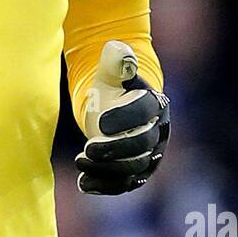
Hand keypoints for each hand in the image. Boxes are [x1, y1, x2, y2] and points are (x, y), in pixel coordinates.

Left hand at [75, 40, 169, 194]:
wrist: (116, 105)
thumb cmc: (114, 85)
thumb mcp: (113, 69)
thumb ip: (117, 60)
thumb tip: (120, 50)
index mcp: (155, 104)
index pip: (146, 113)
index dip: (126, 118)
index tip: (100, 121)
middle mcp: (157, 131)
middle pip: (142, 146)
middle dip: (115, 150)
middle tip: (88, 149)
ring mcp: (149, 154)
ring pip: (134, 168)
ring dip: (107, 169)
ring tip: (80, 162)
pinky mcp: (136, 171)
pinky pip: (124, 183)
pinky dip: (105, 186)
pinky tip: (83, 183)